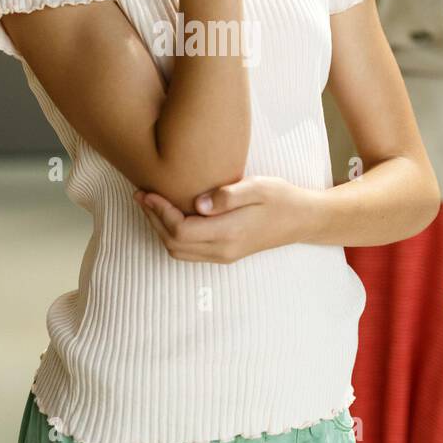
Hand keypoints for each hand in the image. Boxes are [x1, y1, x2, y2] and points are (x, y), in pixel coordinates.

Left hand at [133, 176, 309, 262]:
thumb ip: (229, 195)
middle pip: (173, 243)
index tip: (148, 191)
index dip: (159, 212)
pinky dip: (172, 235)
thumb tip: (199, 203)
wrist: (303, 220)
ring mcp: (224, 255)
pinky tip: (170, 215)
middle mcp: (223, 249)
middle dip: (153, 220)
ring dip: (159, 229)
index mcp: (229, 233)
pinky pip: (189, 251)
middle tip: (140, 195)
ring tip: (149, 204)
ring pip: (178, 251)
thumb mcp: (259, 187)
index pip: (181, 229)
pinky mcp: (225, 253)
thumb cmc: (281, 198)